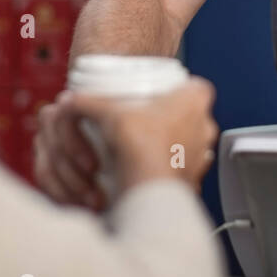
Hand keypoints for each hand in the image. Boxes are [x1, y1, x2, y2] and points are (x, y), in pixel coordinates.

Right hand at [34, 78, 217, 208]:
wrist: (149, 190)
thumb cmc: (141, 148)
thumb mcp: (111, 114)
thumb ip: (91, 103)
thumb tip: (72, 100)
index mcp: (194, 101)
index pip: (194, 86)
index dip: (178, 88)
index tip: (161, 92)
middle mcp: (204, 128)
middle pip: (192, 115)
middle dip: (171, 119)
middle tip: (148, 120)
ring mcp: (201, 156)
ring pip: (190, 143)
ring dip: (170, 145)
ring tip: (146, 145)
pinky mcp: (193, 179)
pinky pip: (183, 169)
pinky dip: (166, 168)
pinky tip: (147, 168)